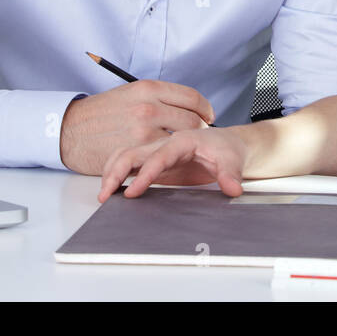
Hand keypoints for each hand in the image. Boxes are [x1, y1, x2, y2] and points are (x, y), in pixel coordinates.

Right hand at [59, 80, 214, 174]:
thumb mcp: (129, 94)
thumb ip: (156, 99)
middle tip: (198, 136)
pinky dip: (170, 157)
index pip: (191, 97)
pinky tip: (168, 158)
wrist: (69, 130)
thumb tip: (182, 107)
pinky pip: (164, 154)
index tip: (207, 116)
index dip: (205, 109)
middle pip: (192, 119)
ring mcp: (144, 130)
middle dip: (199, 129)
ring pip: (182, 138)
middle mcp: (149, 106)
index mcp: (148, 88)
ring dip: (187, 143)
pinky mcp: (137, 151)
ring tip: (185, 147)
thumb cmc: (99, 113)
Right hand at [98, 128, 247, 202]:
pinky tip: (110, 189)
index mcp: (183, 140)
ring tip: (103, 194)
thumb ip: (231, 174)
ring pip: (127, 156)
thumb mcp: (233, 160)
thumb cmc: (227, 149)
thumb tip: (232, 189)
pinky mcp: (155, 163)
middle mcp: (165, 143)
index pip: (159, 156)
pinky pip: (131, 165)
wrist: (227, 144)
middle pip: (134, 153)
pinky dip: (117, 174)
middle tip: (105, 195)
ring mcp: (158, 152)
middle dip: (116, 172)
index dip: (145, 174)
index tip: (132, 192)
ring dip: (112, 172)